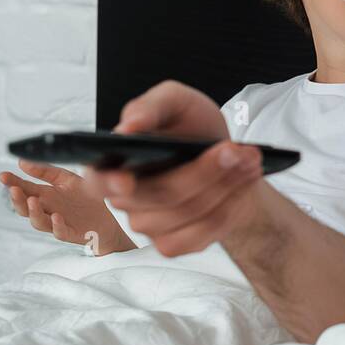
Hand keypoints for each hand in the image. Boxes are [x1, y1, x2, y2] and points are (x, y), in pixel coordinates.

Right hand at [0, 160, 134, 255]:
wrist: (105, 220)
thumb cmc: (84, 200)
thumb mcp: (66, 179)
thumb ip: (46, 171)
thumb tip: (23, 162)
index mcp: (45, 196)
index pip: (24, 189)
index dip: (12, 183)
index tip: (3, 176)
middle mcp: (48, 210)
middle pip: (25, 208)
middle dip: (17, 199)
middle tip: (14, 189)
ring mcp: (57, 223)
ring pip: (39, 222)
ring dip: (34, 212)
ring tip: (32, 201)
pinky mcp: (71, 232)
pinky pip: (60, 232)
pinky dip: (56, 226)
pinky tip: (56, 216)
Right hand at [84, 79, 263, 256]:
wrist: (224, 155)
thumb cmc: (191, 127)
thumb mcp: (175, 101)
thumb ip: (150, 106)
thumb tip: (129, 126)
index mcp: (112, 163)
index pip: (96, 181)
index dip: (107, 182)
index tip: (126, 179)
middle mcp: (126, 200)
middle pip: (162, 194)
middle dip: (205, 170)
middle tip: (235, 150)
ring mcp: (149, 226)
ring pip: (190, 211)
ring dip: (226, 184)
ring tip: (247, 160)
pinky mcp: (176, 243)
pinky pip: (204, 232)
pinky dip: (231, 205)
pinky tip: (243, 184)